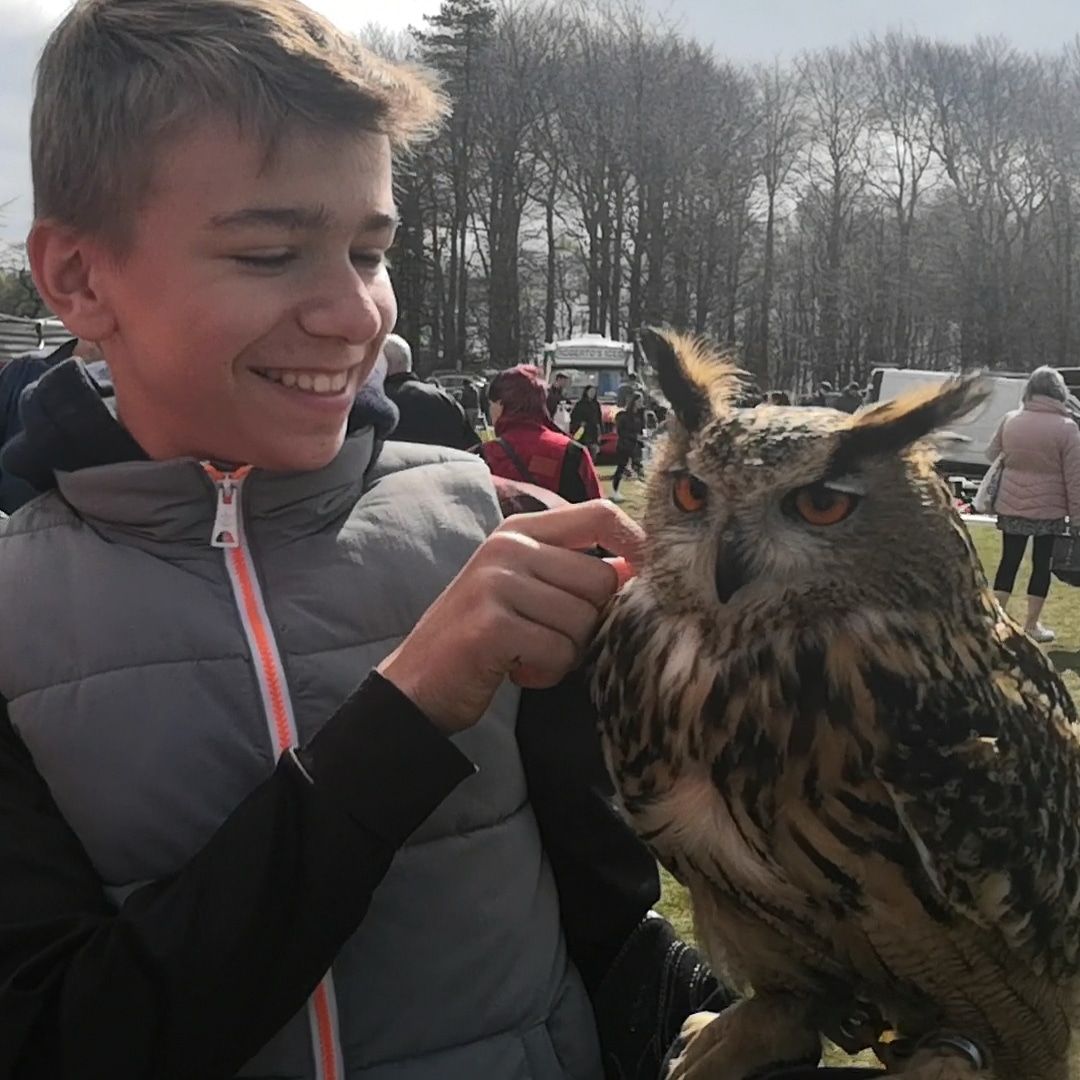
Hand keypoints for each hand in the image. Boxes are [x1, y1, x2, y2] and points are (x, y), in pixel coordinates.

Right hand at [377, 500, 643, 733]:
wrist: (415, 682)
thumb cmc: (480, 636)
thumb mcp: (523, 588)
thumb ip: (571, 569)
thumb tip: (637, 565)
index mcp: (519, 530)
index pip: (600, 514)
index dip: (636, 544)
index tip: (646, 578)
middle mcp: (508, 547)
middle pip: (601, 580)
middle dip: (589, 623)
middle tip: (549, 638)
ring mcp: (497, 583)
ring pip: (583, 621)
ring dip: (565, 653)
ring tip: (526, 653)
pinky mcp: (492, 626)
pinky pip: (558, 652)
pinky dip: (545, 673)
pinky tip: (515, 669)